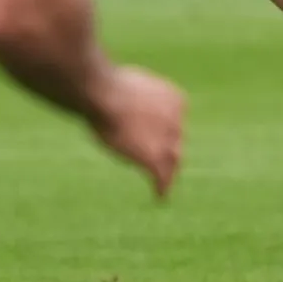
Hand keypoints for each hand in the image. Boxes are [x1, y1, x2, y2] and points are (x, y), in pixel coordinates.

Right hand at [87, 66, 186, 198]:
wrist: (106, 94)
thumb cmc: (108, 86)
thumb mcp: (127, 85)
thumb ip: (132, 96)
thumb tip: (119, 95)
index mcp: (174, 99)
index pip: (174, 119)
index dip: (166, 131)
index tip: (158, 138)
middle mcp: (177, 120)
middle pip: (176, 140)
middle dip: (171, 151)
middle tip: (168, 164)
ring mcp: (167, 139)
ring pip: (173, 160)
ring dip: (170, 172)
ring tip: (165, 184)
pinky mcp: (155, 157)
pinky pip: (162, 176)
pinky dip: (162, 186)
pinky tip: (160, 196)